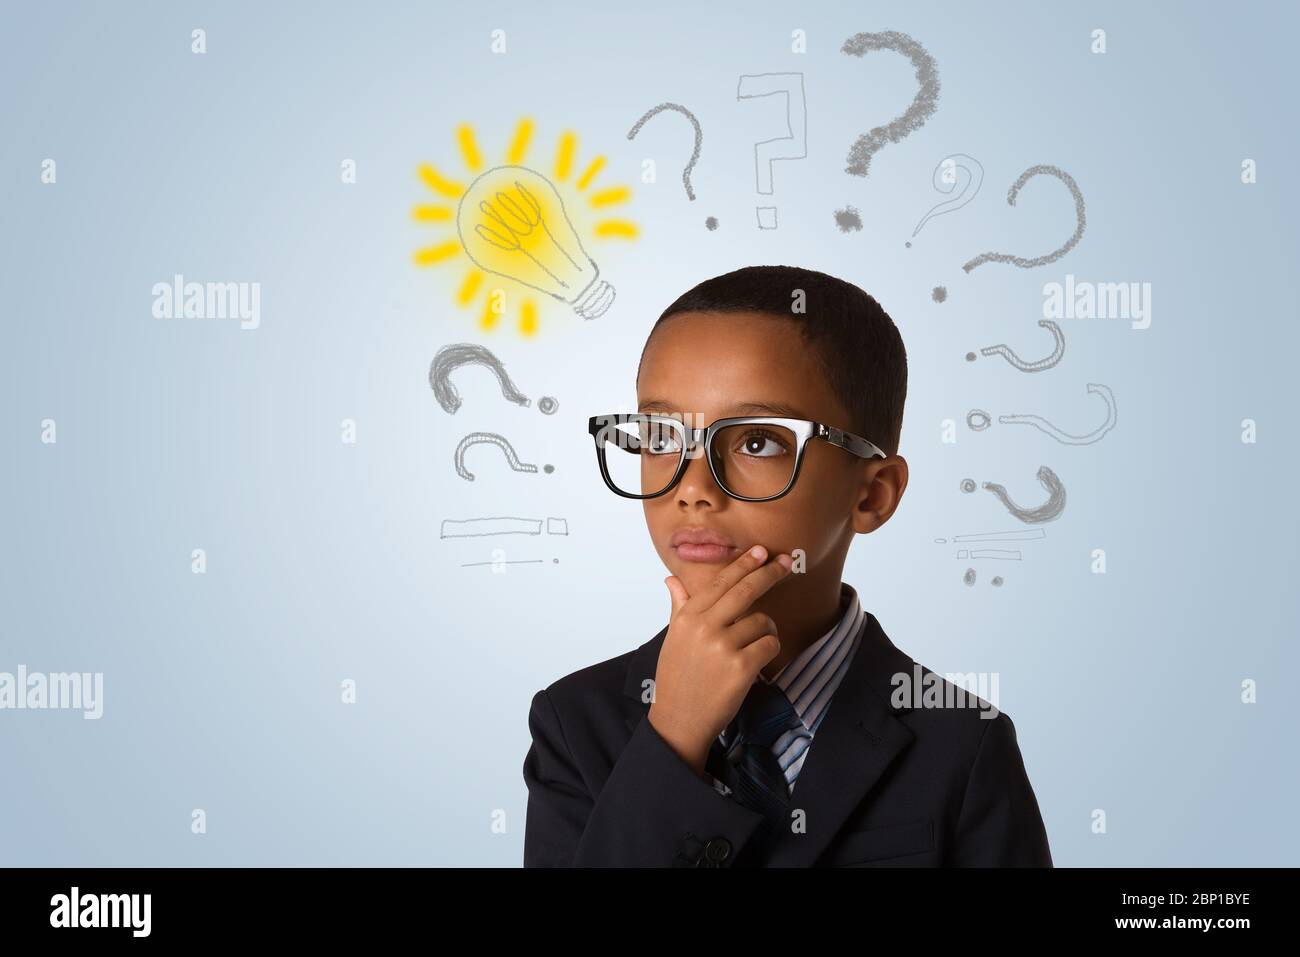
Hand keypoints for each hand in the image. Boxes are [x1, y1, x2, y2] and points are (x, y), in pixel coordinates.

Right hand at [648, 545, 793, 776]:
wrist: (679, 720)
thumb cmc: (677, 678)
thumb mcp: (674, 638)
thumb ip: (679, 607)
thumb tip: (672, 580)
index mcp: (688, 617)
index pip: (721, 582)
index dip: (743, 565)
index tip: (760, 552)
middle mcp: (704, 627)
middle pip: (745, 591)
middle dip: (769, 573)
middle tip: (787, 562)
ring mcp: (722, 646)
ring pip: (762, 622)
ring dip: (765, 632)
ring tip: (751, 648)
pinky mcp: (741, 667)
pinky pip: (770, 645)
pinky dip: (769, 651)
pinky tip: (755, 663)